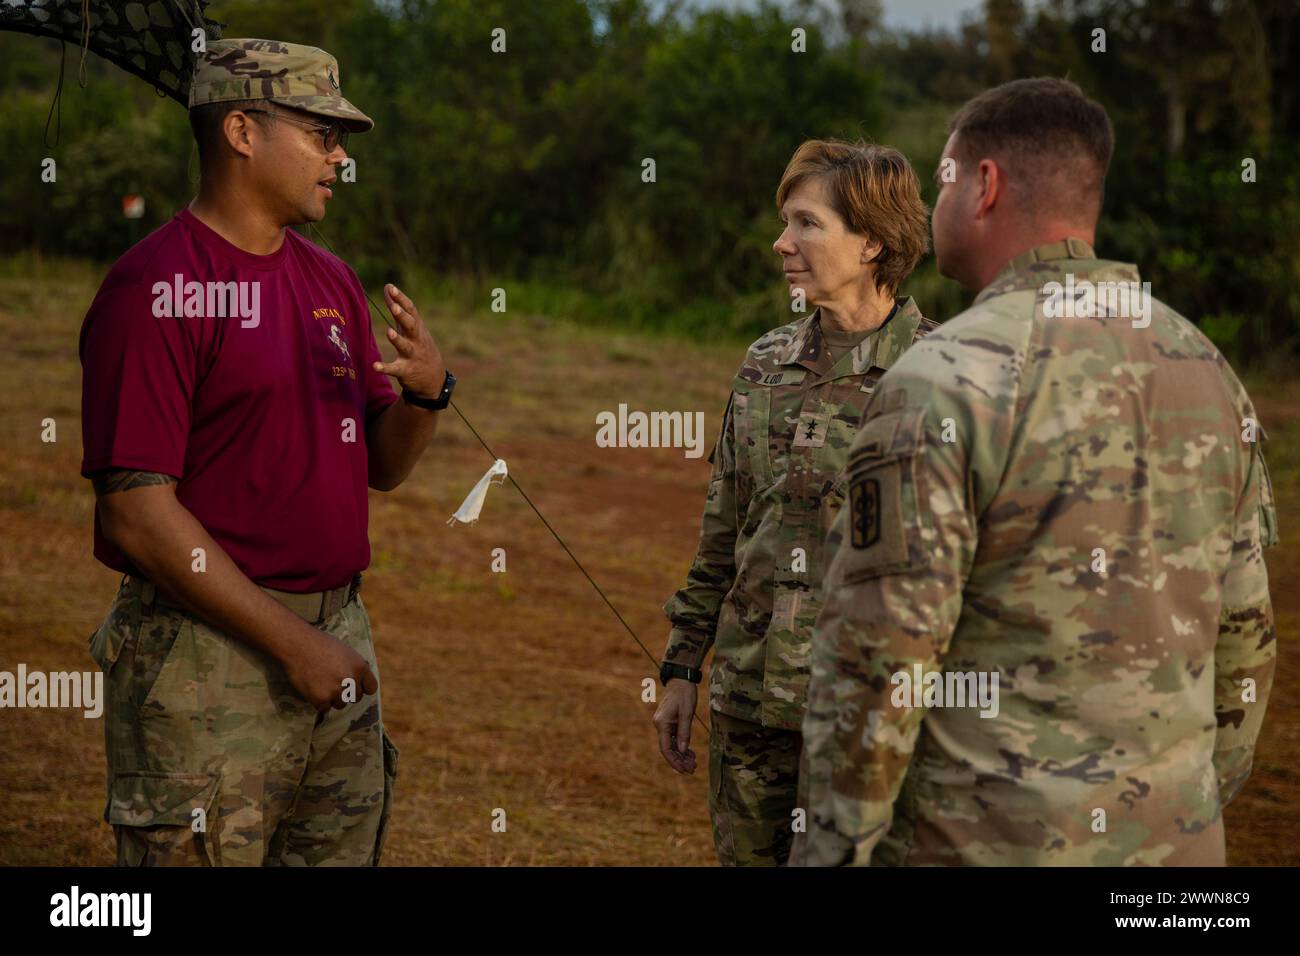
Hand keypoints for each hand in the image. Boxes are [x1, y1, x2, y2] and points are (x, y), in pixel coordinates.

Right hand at [281, 625, 378, 712]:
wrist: (298, 644)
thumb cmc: (321, 645)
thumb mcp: (346, 652)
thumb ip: (355, 668)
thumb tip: (360, 682)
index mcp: (360, 667)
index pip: (371, 688)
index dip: (361, 687)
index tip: (353, 686)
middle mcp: (351, 680)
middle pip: (355, 698)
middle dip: (345, 692)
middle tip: (331, 681)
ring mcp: (336, 691)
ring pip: (340, 704)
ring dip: (331, 698)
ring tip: (321, 682)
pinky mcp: (321, 699)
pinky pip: (324, 708)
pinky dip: (318, 701)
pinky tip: (312, 687)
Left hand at [372, 284, 446, 399]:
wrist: (434, 379)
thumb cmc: (419, 346)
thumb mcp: (411, 327)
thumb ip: (398, 307)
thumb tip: (388, 286)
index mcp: (417, 328)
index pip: (411, 311)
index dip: (401, 299)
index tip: (391, 288)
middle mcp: (416, 340)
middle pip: (411, 326)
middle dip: (404, 317)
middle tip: (395, 308)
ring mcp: (412, 355)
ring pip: (405, 347)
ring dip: (398, 340)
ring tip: (389, 332)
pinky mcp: (406, 371)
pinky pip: (395, 369)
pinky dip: (385, 368)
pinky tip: (375, 366)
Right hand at [653, 678, 698, 773]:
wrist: (681, 679)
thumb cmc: (684, 694)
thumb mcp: (687, 713)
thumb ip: (684, 733)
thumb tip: (682, 751)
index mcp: (662, 724)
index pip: (666, 749)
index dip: (674, 761)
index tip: (683, 771)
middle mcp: (660, 725)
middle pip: (668, 749)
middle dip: (680, 761)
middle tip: (693, 769)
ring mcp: (664, 724)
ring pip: (671, 745)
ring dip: (681, 755)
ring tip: (694, 763)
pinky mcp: (669, 722)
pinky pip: (674, 738)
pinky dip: (681, 746)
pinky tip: (690, 753)